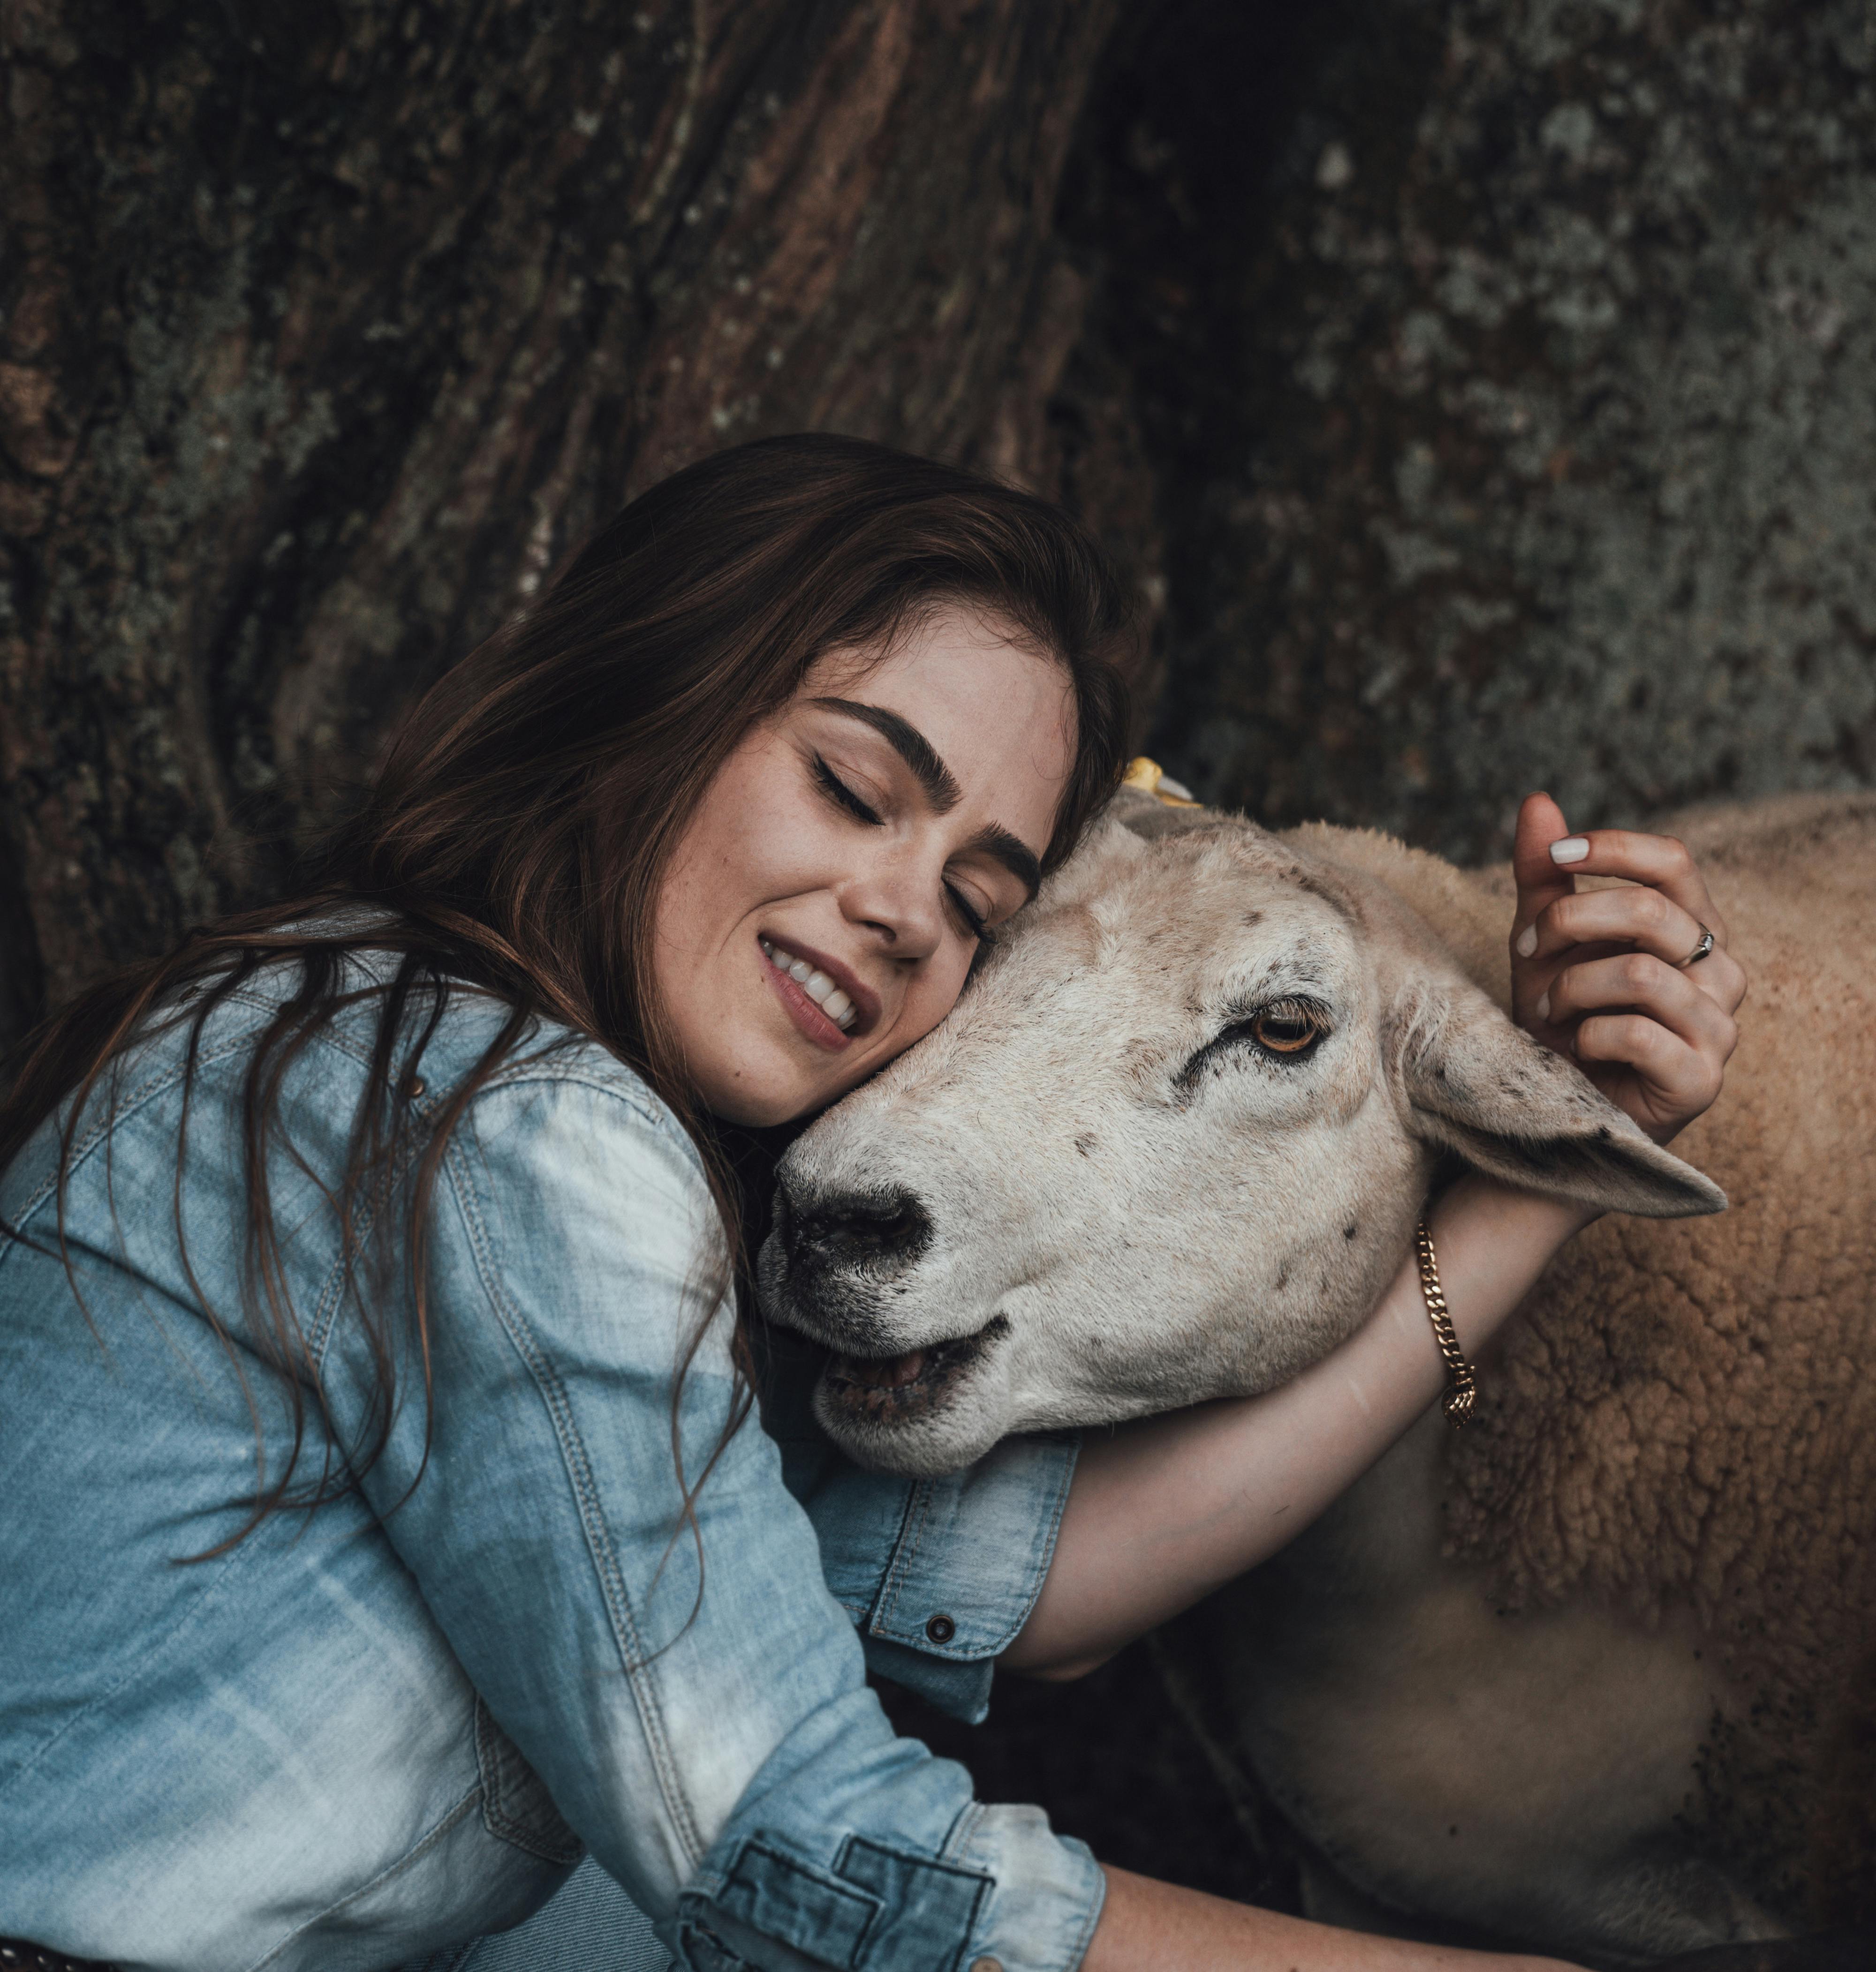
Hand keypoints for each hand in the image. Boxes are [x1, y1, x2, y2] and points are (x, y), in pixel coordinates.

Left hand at [1510, 792, 1745, 1145]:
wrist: (1557, 1105)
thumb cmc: (1561, 1020)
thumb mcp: (1543, 943)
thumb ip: (1544, 877)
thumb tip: (1537, 801)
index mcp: (1692, 928)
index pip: (1674, 861)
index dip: (1614, 847)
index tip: (1555, 854)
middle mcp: (1720, 971)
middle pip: (1649, 912)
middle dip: (1568, 926)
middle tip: (1527, 954)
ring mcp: (1719, 1027)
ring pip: (1637, 974)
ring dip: (1570, 988)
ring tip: (1550, 1011)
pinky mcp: (1702, 1079)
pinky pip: (1637, 1033)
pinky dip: (1587, 1035)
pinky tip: (1577, 1049)